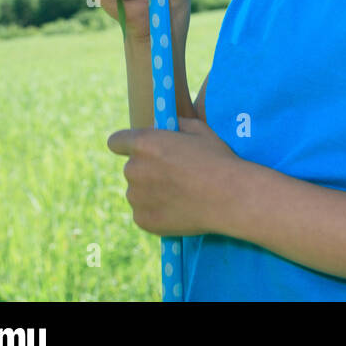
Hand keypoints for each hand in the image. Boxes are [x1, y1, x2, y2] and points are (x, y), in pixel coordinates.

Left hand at [107, 116, 238, 237]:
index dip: (126, 145)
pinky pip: (144, 213)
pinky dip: (157, 211)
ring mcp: (136, 197)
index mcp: (144, 143)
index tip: (138, 149)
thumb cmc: (217, 160)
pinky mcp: (142, 220)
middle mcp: (133, 169)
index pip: (116, 141)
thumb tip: (172, 125)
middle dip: (147, 169)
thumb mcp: (201, 130)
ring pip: (137, 192)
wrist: (230, 197)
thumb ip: (178, 125)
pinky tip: (180, 209)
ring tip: (181, 194)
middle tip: (174, 175)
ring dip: (151, 191)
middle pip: (132, 168)